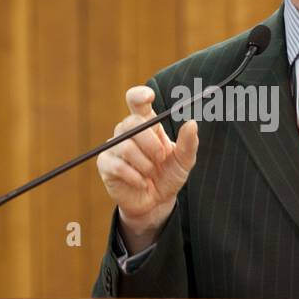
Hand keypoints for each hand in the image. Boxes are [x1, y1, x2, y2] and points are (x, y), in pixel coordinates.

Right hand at [96, 85, 198, 250]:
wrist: (156, 203)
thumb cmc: (168, 176)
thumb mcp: (184, 161)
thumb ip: (189, 144)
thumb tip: (192, 123)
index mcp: (147, 125)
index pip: (136, 102)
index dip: (139, 95)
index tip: (150, 96)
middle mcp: (127, 132)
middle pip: (132, 123)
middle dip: (151, 143)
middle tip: (161, 157)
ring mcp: (114, 147)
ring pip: (126, 146)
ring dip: (144, 163)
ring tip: (151, 173)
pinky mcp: (105, 165)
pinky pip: (118, 166)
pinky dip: (135, 177)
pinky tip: (142, 182)